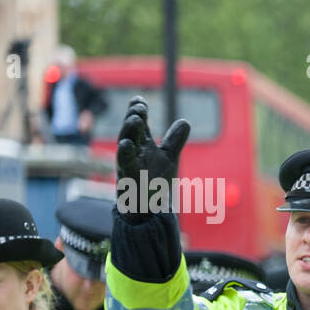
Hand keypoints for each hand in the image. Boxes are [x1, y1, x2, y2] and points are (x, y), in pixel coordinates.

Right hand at [115, 97, 189, 221]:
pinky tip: (126, 144)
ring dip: (129, 130)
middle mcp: (134, 151)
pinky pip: (124, 164)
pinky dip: (125, 153)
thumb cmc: (155, 182)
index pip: (140, 124)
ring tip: (136, 119)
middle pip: (131, 130)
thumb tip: (185, 121)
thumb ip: (174, 140)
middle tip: (140, 107)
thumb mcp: (168, 158)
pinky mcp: (128, 178)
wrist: (148, 209)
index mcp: (143, 145)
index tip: (139, 99)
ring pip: (125, 143)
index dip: (138, 111)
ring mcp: (129, 164)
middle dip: (134, 117)